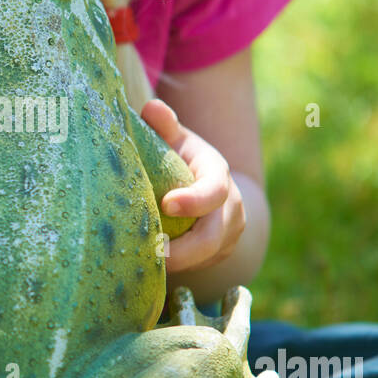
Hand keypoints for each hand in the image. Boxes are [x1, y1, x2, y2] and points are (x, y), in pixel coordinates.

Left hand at [141, 98, 245, 273]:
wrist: (211, 185)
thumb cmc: (183, 159)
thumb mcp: (176, 140)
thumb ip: (164, 125)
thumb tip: (151, 108)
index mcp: (218, 175)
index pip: (214, 191)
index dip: (193, 200)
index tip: (166, 204)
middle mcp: (231, 208)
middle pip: (212, 238)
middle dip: (183, 250)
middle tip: (150, 252)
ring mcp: (229, 235)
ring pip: (207, 258)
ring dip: (178, 263)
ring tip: (145, 262)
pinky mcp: (220, 255)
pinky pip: (201, 267)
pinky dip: (179, 269)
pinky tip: (152, 267)